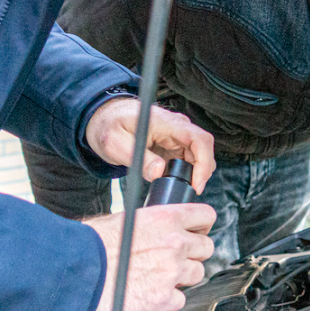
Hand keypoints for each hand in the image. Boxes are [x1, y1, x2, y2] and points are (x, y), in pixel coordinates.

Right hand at [84, 203, 215, 310]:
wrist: (80, 268)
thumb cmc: (95, 242)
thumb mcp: (129, 217)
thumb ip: (154, 223)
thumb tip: (161, 229)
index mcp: (168, 218)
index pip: (207, 216)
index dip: (201, 225)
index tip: (196, 231)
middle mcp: (176, 242)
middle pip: (207, 248)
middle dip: (193, 253)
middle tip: (175, 257)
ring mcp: (173, 271)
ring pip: (198, 274)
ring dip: (183, 276)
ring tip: (160, 276)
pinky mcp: (164, 297)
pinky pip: (180, 299)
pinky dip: (168, 299)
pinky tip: (152, 293)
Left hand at [85, 97, 214, 192]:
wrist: (105, 119)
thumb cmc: (109, 127)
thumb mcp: (116, 144)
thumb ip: (139, 159)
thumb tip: (159, 172)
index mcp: (165, 122)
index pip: (199, 139)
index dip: (204, 163)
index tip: (197, 184)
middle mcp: (176, 126)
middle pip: (204, 149)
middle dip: (201, 173)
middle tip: (188, 191)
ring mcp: (177, 134)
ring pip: (198, 154)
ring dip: (194, 173)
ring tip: (177, 186)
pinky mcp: (174, 142)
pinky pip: (188, 157)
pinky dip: (186, 171)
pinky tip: (172, 180)